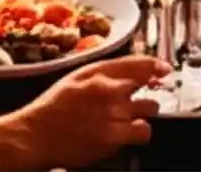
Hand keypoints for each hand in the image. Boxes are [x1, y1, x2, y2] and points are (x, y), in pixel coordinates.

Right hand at [14, 56, 170, 168]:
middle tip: (132, 104)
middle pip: (148, 90)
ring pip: (150, 110)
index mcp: (100, 73)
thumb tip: (132, 73)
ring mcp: (114, 114)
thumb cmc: (53, 107)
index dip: (156, 66)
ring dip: (142, 115)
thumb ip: (105, 73)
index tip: (164, 70)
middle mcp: (110, 91)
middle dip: (144, 97)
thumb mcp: (77, 77)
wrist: (37, 134)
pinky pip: (142, 132)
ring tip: (126, 120)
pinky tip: (124, 133)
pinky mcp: (115, 137)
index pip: (139, 64)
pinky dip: (138, 133)